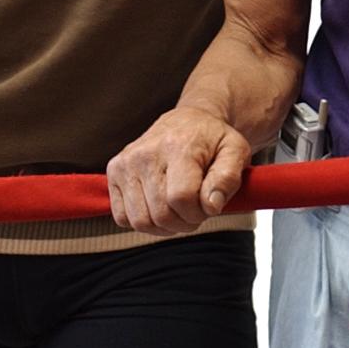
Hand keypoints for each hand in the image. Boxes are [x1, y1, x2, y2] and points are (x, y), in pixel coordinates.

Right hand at [106, 105, 249, 236]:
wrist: (186, 121)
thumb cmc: (212, 140)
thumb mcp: (235, 151)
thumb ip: (228, 178)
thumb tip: (212, 205)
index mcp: (177, 146)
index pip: (181, 198)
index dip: (199, 212)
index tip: (208, 203)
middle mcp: (145, 153)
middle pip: (161, 214)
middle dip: (184, 221)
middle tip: (195, 207)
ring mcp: (125, 162)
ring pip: (141, 221)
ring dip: (164, 226)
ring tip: (177, 207)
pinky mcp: (114, 171)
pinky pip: (123, 217)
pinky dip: (143, 220)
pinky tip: (158, 205)